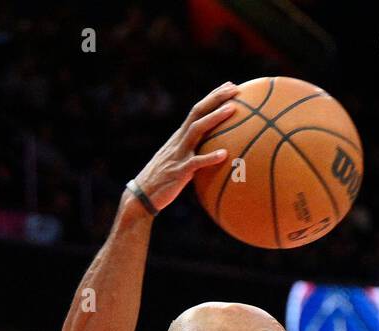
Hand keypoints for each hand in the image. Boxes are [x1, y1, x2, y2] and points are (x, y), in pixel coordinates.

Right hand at [130, 82, 239, 211]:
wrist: (143, 195)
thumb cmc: (164, 179)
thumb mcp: (179, 160)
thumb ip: (194, 152)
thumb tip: (216, 152)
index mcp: (180, 136)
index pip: (198, 110)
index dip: (213, 97)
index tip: (230, 86)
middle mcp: (179, 140)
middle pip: (198, 112)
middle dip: (216, 98)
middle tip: (235, 89)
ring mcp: (179, 154)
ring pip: (197, 130)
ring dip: (214, 118)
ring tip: (232, 109)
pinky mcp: (179, 171)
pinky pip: (196, 162)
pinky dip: (210, 157)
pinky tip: (225, 154)